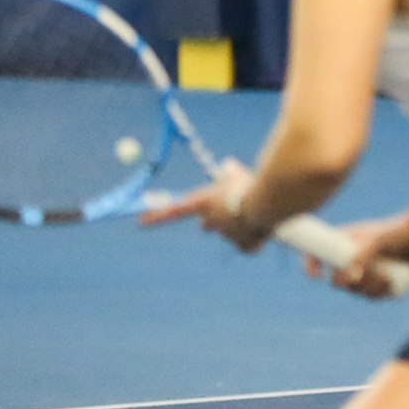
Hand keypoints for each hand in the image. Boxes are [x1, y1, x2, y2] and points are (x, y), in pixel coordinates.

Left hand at [138, 157, 268, 251]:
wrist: (267, 202)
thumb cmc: (248, 184)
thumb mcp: (238, 172)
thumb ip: (231, 171)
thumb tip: (228, 164)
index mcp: (204, 202)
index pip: (175, 210)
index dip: (157, 216)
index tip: (140, 222)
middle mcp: (211, 221)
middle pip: (207, 224)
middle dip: (212, 221)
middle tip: (221, 215)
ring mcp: (226, 235)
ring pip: (231, 233)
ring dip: (241, 225)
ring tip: (256, 214)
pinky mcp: (242, 244)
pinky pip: (247, 244)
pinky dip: (254, 239)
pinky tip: (262, 231)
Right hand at [303, 212, 408, 299]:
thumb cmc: (398, 233)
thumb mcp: (381, 241)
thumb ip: (365, 256)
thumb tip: (351, 277)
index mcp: (343, 243)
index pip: (317, 253)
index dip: (310, 265)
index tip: (316, 275)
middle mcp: (349, 258)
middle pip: (336, 281)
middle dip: (349, 284)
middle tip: (365, 277)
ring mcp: (363, 271)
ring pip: (355, 291)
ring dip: (369, 290)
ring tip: (386, 278)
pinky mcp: (376, 282)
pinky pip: (370, 296)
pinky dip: (379, 295)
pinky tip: (390, 286)